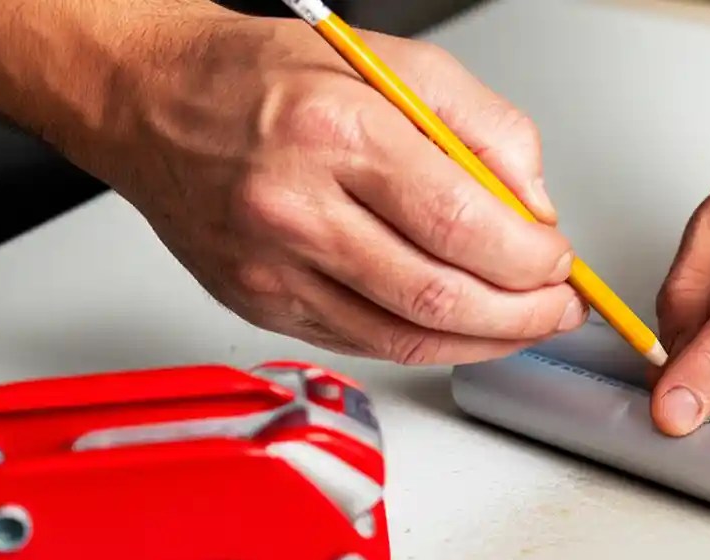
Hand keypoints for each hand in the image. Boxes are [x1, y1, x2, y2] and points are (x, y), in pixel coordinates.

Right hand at [85, 8, 583, 363]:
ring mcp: (271, 269)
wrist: (150, 99)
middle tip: (558, 305)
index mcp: (335, 132)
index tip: (559, 260)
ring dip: (485, 342)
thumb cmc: (261, 77)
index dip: (531, 259)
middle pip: (439, 297)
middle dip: (522, 314)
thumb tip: (533, 206)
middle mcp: (296, 207)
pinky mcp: (260, 306)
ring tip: (524, 323)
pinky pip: (364, 345)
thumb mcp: (392, 63)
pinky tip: (460, 327)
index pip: (462, 224)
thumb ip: (483, 128)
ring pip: (404, 339)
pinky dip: (426, 343)